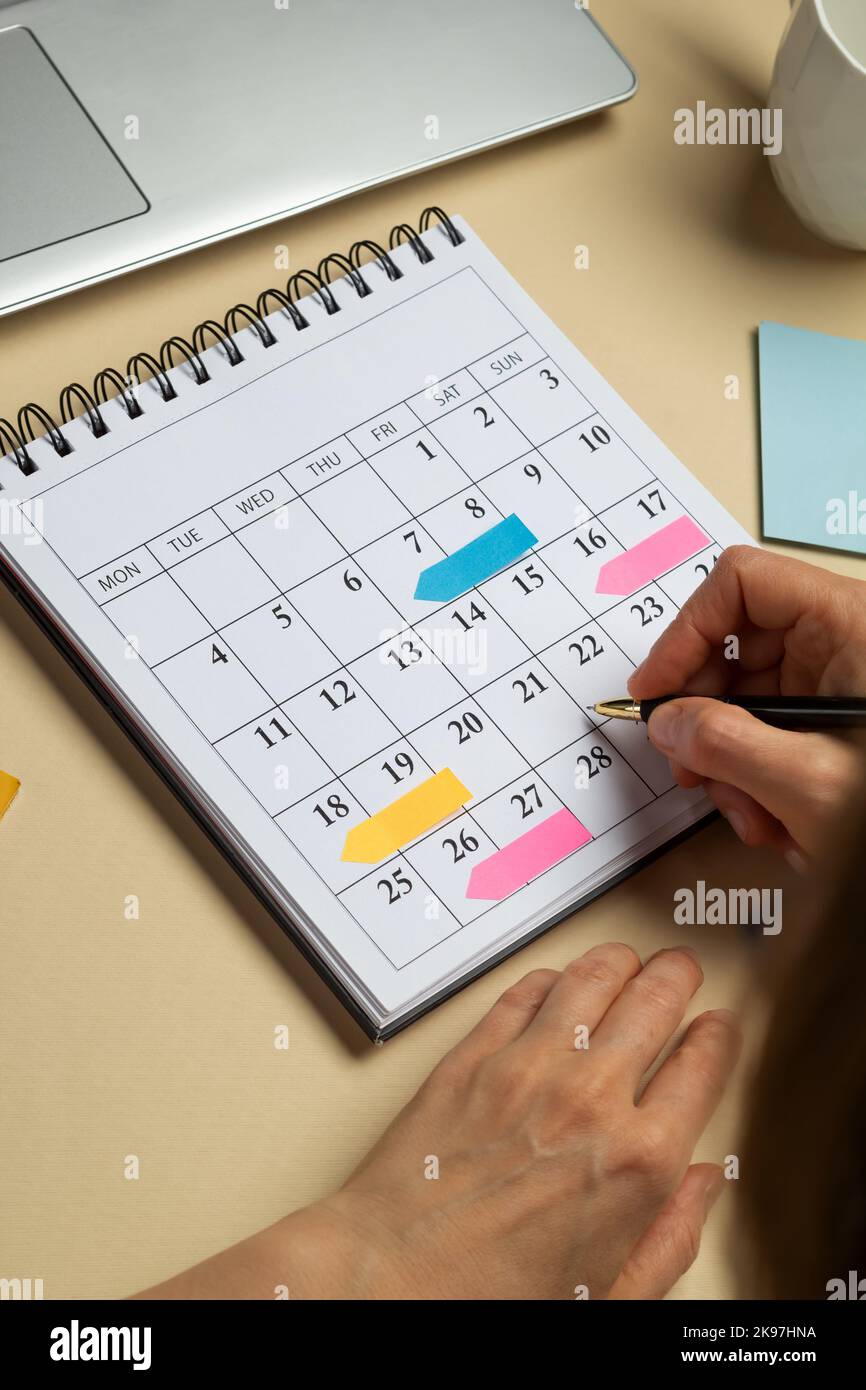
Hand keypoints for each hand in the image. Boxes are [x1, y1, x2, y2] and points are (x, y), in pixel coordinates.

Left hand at [133, 946, 738, 1300]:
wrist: (392, 1280)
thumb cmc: (494, 1299)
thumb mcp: (616, 1295)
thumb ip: (672, 1234)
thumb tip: (701, 1183)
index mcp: (638, 1160)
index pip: (703, 1063)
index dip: (717, 1035)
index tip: (718, 1026)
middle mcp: (588, 1099)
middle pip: (655, 1000)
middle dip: (677, 976)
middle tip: (680, 970)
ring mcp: (527, 1069)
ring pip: (591, 978)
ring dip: (618, 962)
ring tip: (627, 960)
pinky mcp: (472, 1056)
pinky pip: (523, 992)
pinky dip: (550, 977)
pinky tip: (557, 982)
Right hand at [628, 546, 864, 861]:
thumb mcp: (810, 782)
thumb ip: (724, 745)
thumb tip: (667, 721)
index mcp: (849, 623)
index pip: (741, 584)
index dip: (685, 632)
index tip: (655, 690)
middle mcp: (842, 642)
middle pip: (735, 648)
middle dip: (704, 718)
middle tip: (689, 769)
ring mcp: (837, 684)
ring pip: (746, 701)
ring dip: (730, 764)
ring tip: (752, 816)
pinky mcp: (835, 723)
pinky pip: (770, 734)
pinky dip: (757, 779)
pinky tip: (777, 821)